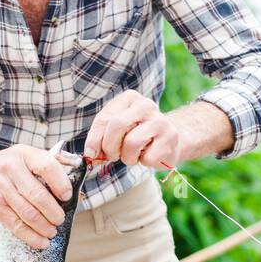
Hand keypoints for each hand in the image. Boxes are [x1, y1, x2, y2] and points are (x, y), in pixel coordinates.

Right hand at [0, 145, 73, 248]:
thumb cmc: (2, 167)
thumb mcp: (22, 156)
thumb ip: (47, 164)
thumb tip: (76, 176)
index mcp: (23, 154)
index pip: (47, 166)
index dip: (61, 183)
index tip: (67, 197)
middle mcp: (11, 169)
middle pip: (38, 195)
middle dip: (54, 212)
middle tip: (60, 220)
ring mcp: (0, 188)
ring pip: (28, 213)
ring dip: (44, 227)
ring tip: (52, 232)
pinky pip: (16, 225)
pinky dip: (31, 236)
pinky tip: (40, 241)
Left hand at [83, 91, 234, 165]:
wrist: (170, 139)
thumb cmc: (136, 135)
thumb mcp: (116, 131)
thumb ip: (100, 139)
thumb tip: (90, 155)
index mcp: (129, 98)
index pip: (105, 119)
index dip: (94, 140)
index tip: (91, 154)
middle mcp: (146, 105)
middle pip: (117, 125)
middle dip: (110, 147)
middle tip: (113, 155)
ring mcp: (160, 121)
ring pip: (132, 143)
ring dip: (128, 157)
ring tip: (133, 155)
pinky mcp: (170, 138)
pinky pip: (148, 158)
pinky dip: (144, 163)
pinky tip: (148, 155)